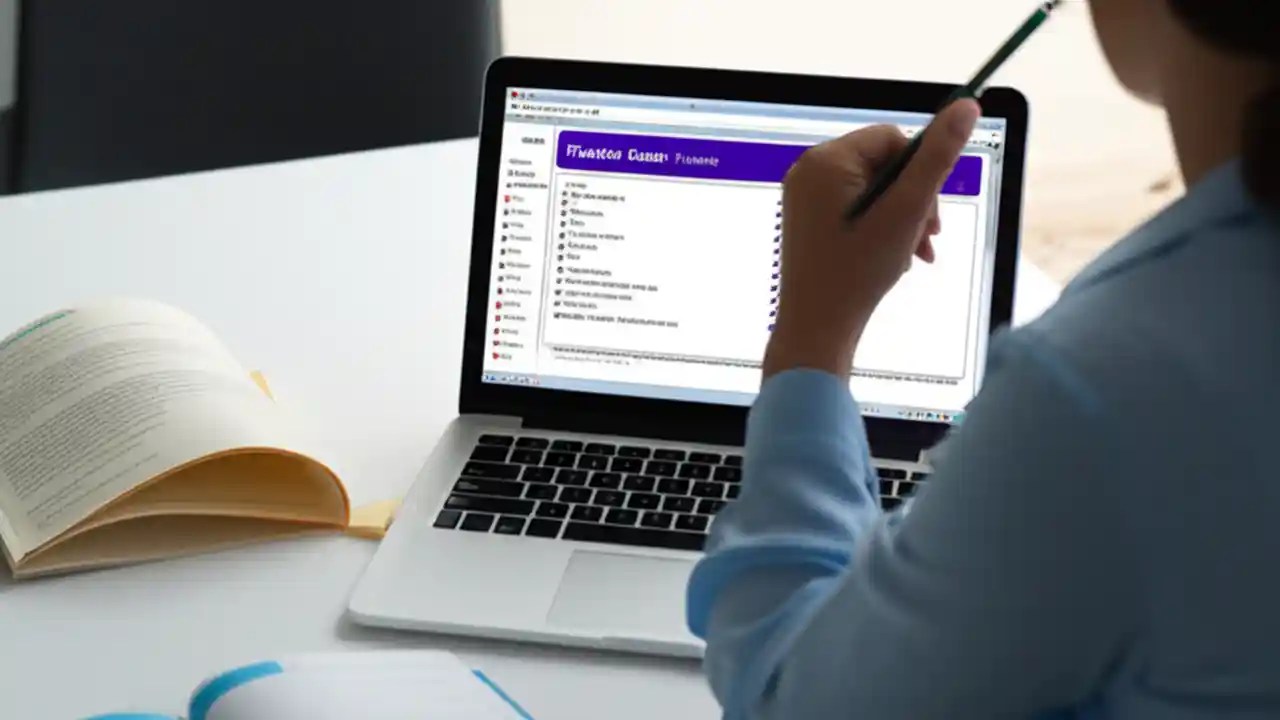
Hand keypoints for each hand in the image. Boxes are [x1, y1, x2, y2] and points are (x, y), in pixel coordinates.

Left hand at [763, 99, 980, 379]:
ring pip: (872, 188)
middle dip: (913, 200)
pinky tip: (893, 256)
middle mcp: (808, 169)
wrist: (816, 328)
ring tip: (914, 253)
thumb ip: (937, 158)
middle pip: (883, 164)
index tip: (929, 215)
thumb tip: (967, 105)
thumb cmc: (857, 274)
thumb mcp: (906, 211)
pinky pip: (854, 206)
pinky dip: (879, 226)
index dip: (920, 174)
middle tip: (927, 239)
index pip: (893, 139)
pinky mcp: (806, 217)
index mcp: (826, 160)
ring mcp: (804, 195)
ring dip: (902, 217)